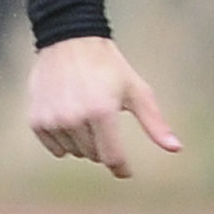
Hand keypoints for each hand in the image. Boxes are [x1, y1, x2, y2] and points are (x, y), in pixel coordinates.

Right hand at [27, 36, 181, 177]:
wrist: (68, 42)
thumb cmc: (109, 67)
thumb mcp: (137, 91)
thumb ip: (155, 123)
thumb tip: (177, 149)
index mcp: (101, 112)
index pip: (112, 157)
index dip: (122, 168)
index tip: (126, 171)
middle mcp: (74, 119)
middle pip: (94, 156)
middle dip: (103, 145)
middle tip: (104, 119)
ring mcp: (52, 120)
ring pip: (75, 152)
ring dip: (84, 142)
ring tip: (86, 113)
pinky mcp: (36, 120)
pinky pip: (55, 149)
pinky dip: (64, 141)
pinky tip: (69, 118)